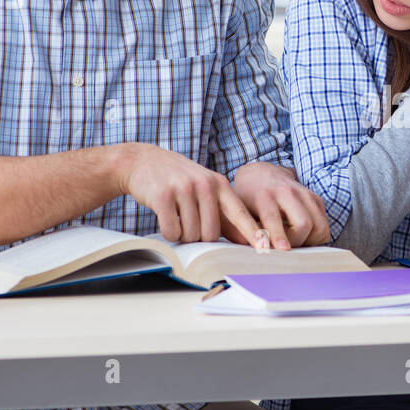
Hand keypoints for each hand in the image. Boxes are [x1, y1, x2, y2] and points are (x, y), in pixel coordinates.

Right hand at [114, 143, 261, 244]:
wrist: (143, 161)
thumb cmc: (179, 180)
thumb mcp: (205, 188)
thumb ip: (224, 212)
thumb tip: (246, 239)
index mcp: (219, 184)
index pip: (240, 213)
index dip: (252, 232)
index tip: (266, 248)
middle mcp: (205, 184)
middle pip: (211, 233)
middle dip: (199, 237)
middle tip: (189, 222)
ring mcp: (184, 188)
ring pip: (191, 235)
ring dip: (182, 234)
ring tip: (176, 216)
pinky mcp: (163, 196)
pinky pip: (171, 231)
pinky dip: (168, 232)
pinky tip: (165, 217)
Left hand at [230, 162, 330, 249]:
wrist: (261, 174)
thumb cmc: (246, 197)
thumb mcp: (237, 209)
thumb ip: (239, 230)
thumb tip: (242, 255)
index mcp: (264, 194)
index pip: (273, 217)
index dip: (277, 235)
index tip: (280, 250)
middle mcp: (287, 191)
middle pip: (304, 223)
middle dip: (297, 242)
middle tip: (284, 250)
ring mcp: (304, 194)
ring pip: (319, 226)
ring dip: (309, 241)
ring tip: (295, 244)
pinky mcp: (315, 199)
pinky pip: (324, 226)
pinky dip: (316, 236)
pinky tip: (303, 237)